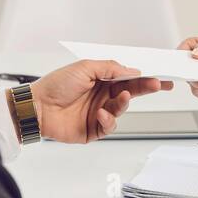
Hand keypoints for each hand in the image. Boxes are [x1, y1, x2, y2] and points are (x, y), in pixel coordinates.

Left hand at [30, 60, 171, 143]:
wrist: (38, 107)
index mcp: (100, 80)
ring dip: (123, 103)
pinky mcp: (93, 129)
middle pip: (130, 93)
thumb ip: (110, 68)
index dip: (144, 78)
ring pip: (121, 110)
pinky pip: (110, 126)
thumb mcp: (84, 68)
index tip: (159, 78)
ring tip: (121, 97)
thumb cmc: (56, 85)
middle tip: (157, 85)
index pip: (127, 78)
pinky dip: (108, 119)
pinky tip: (101, 113)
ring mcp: (98, 113)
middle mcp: (101, 96)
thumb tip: (131, 70)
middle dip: (144, 89)